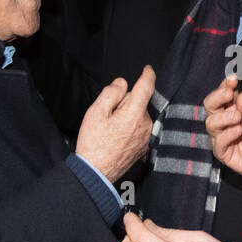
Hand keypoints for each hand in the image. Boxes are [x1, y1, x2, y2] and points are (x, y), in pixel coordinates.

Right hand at [75, 66, 155, 181]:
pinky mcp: (144, 146)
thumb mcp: (96, 112)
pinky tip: (116, 137)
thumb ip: (111, 93)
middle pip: (138, 102)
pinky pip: (139, 127)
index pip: (146, 88)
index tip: (147, 69)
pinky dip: (130, 127)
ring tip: (111, 130)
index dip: (147, 75)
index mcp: (134, 115)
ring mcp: (146, 137)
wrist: (96, 172)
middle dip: (125, 103)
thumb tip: (122, 84)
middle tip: (108, 116)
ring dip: (127, 116)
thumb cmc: (94, 144)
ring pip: (138, 115)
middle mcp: (145, 126)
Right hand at [204, 74, 241, 196]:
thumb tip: (240, 96)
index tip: (232, 79)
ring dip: (223, 117)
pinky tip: (238, 131)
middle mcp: (225, 120)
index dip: (225, 85)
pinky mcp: (222, 151)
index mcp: (234, 108)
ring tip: (238, 117)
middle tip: (229, 94)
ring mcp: (222, 136)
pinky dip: (227, 135)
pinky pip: (218, 142)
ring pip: (211, 122)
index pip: (223, 94)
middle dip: (217, 97)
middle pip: (210, 105)